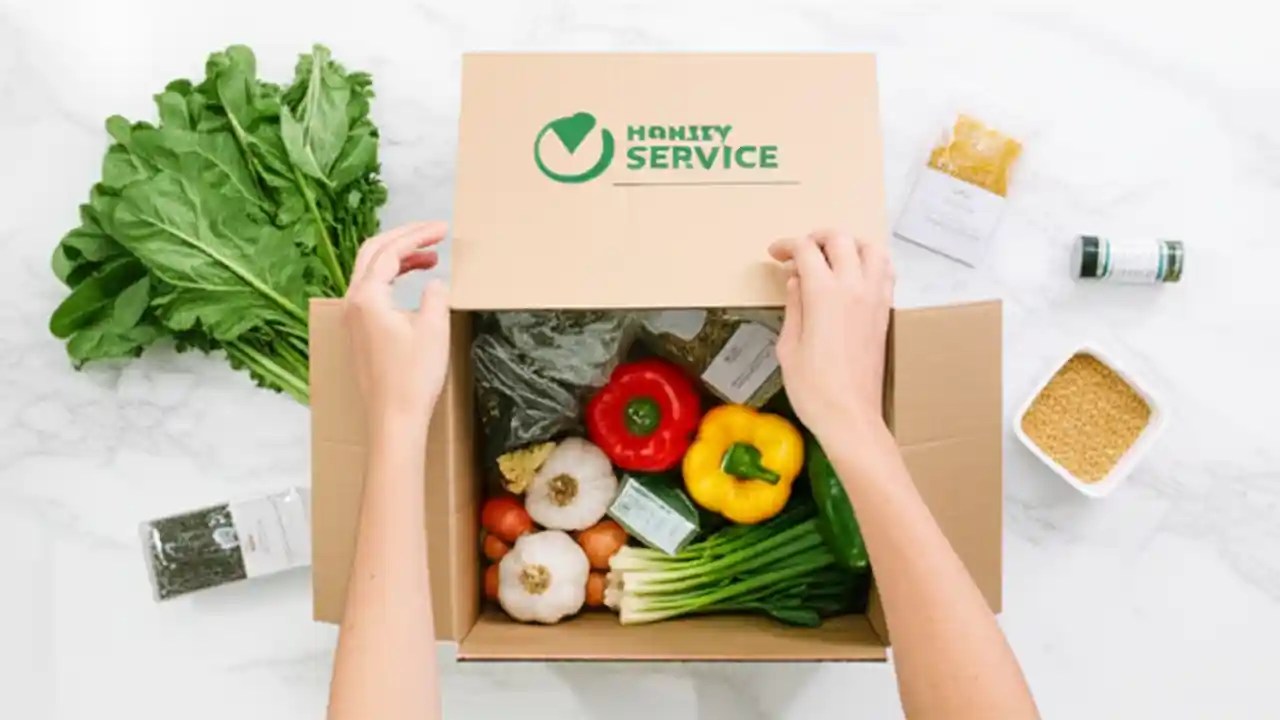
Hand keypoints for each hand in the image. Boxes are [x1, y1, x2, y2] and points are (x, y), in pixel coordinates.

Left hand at [344, 222, 450, 427]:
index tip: (442, 229)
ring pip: (371, 272)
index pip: (391, 251)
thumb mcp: (433, 329)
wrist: (394, 419)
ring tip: (430, 257)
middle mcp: (353, 304)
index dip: (418, 235)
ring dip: (400, 259)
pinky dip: (393, 280)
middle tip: (433, 232)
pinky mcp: (359, 334)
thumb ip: (434, 296)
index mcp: (367, 297)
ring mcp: (353, 319)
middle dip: (404, 238)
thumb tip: (434, 283)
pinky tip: (413, 286)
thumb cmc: (412, 378)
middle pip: (373, 253)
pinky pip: (373, 292)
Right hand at [770, 231, 894, 442]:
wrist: (850, 416)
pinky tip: (854, 276)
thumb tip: (796, 281)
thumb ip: (794, 306)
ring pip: (870, 249)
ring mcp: (875, 298)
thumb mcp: (789, 346)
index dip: (787, 246)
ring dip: (849, 244)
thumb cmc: (812, 389)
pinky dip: (869, 262)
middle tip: (800, 252)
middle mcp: (854, 288)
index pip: (806, 251)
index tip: (775, 254)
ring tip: (831, 257)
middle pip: (840, 239)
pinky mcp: (885, 313)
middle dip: (817, 238)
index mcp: (824, 294)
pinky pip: (885, 271)